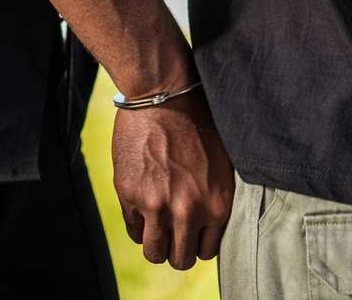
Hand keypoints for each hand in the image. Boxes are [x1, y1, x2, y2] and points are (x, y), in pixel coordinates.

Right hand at [113, 86, 234, 269]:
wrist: (163, 92)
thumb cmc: (197, 119)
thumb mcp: (221, 161)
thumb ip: (214, 197)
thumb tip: (208, 224)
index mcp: (217, 204)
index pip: (207, 251)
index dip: (197, 242)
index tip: (191, 231)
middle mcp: (189, 211)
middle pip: (181, 259)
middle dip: (176, 248)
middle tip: (172, 231)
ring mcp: (157, 205)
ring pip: (154, 252)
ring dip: (155, 243)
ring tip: (156, 225)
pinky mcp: (130, 195)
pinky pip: (133, 229)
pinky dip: (137, 223)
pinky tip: (142, 204)